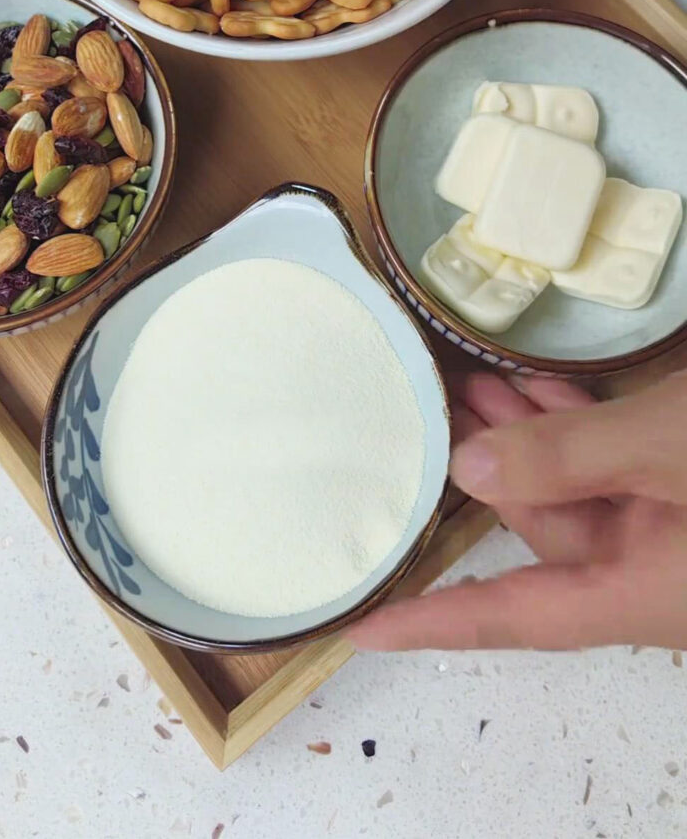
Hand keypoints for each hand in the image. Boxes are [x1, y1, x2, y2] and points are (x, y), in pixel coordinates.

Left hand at [350, 369, 686, 651]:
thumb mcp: (662, 448)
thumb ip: (568, 457)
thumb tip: (468, 468)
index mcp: (639, 594)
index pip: (512, 616)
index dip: (430, 621)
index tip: (356, 628)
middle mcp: (650, 574)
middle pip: (543, 530)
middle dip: (481, 469)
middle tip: (427, 412)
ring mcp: (673, 530)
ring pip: (579, 490)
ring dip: (527, 439)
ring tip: (467, 384)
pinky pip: (618, 470)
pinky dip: (578, 432)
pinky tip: (534, 386)